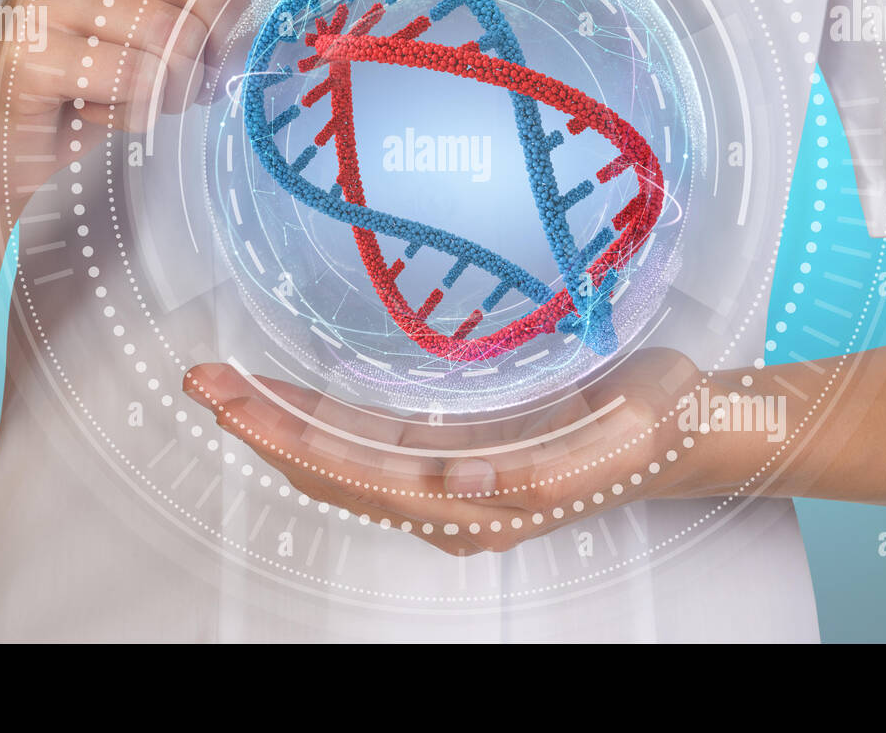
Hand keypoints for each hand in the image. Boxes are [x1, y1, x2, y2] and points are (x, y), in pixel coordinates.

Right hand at [0, 0, 386, 224]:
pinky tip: (105, 111)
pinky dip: (138, 110)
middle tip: (186, 75)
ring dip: (175, 83)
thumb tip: (266, 15)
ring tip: (137, 93)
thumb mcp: (158, 25)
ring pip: (178, 33)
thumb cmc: (88, 76)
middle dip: (218, 39)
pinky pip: (137, 78)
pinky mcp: (30, 47)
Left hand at [184, 347, 756, 555]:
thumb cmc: (653, 427)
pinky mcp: (454, 452)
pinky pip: (367, 443)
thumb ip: (541, 470)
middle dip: (261, 425)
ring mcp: (447, 479)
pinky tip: (288, 394)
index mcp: (480, 505)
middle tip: (202, 379)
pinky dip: (318, 418)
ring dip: (280, 421)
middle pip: (332, 469)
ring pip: (340, 458)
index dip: (287, 436)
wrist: (682, 429)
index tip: (233, 398)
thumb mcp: (615, 438)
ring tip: (225, 382)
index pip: (356, 475)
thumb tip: (462, 483)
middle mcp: (450, 501)